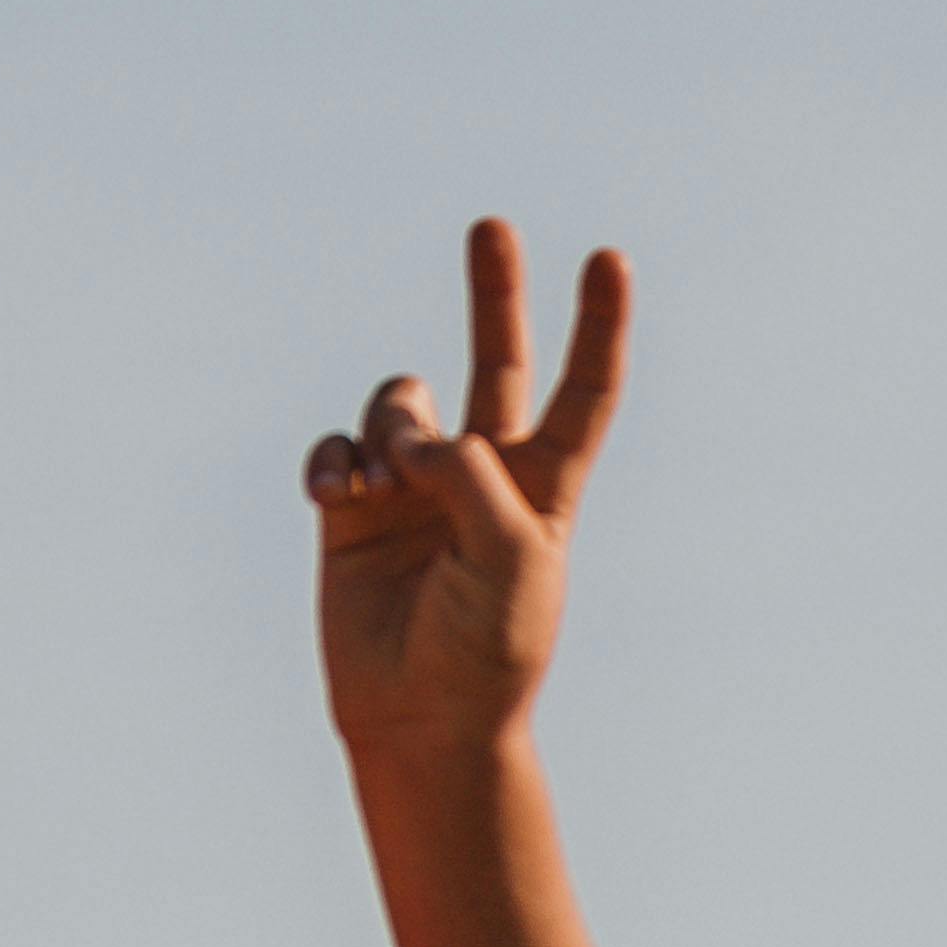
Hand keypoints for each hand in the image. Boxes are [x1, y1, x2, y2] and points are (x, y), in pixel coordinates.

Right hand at [308, 219, 631, 769]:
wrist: (419, 720)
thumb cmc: (486, 651)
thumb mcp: (509, 560)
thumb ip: (473, 478)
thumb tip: (417, 432)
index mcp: (542, 489)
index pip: (581, 395)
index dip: (598, 330)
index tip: (610, 260)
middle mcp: (481, 475)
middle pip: (494, 362)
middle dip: (495, 295)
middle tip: (492, 226)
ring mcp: (414, 487)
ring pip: (401, 402)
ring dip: (392, 426)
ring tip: (386, 484)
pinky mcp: (353, 510)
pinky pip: (338, 449)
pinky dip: (335, 460)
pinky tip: (340, 493)